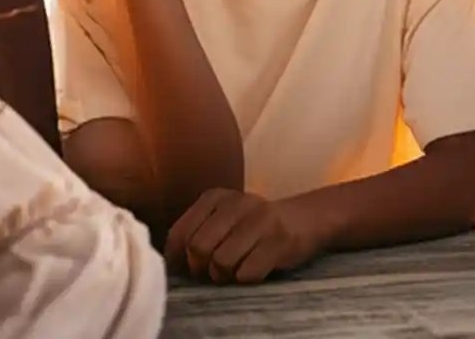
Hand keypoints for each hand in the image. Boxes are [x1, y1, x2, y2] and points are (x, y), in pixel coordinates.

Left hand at [164, 189, 324, 283]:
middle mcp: (237, 203)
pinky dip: (246, 278)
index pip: (179, 232)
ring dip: (224, 275)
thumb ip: (196, 230)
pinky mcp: (279, 241)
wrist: (305, 219)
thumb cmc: (254, 224)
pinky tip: (254, 268)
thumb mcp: (223, 216)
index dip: (177, 258)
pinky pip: (247, 273)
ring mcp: (260, 221)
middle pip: (198, 248)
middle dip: (201, 268)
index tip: (186, 267)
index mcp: (216, 196)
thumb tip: (169, 262)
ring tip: (234, 269)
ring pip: (221, 262)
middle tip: (212, 271)